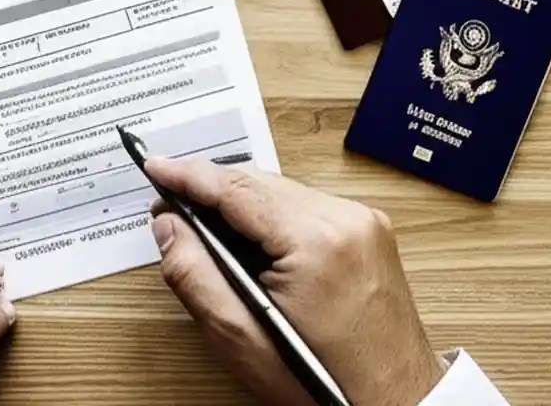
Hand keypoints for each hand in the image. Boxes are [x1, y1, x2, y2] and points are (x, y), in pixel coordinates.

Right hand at [146, 158, 443, 405]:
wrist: (394, 402)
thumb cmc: (327, 383)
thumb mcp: (241, 338)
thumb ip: (194, 275)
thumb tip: (168, 225)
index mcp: (318, 240)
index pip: (238, 188)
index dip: (189, 176)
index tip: (156, 167)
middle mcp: (347, 219)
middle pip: (261, 182)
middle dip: (211, 189)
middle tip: (169, 207)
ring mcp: (364, 222)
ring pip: (282, 192)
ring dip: (241, 203)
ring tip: (204, 226)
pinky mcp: (369, 231)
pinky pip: (306, 206)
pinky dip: (272, 215)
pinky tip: (250, 239)